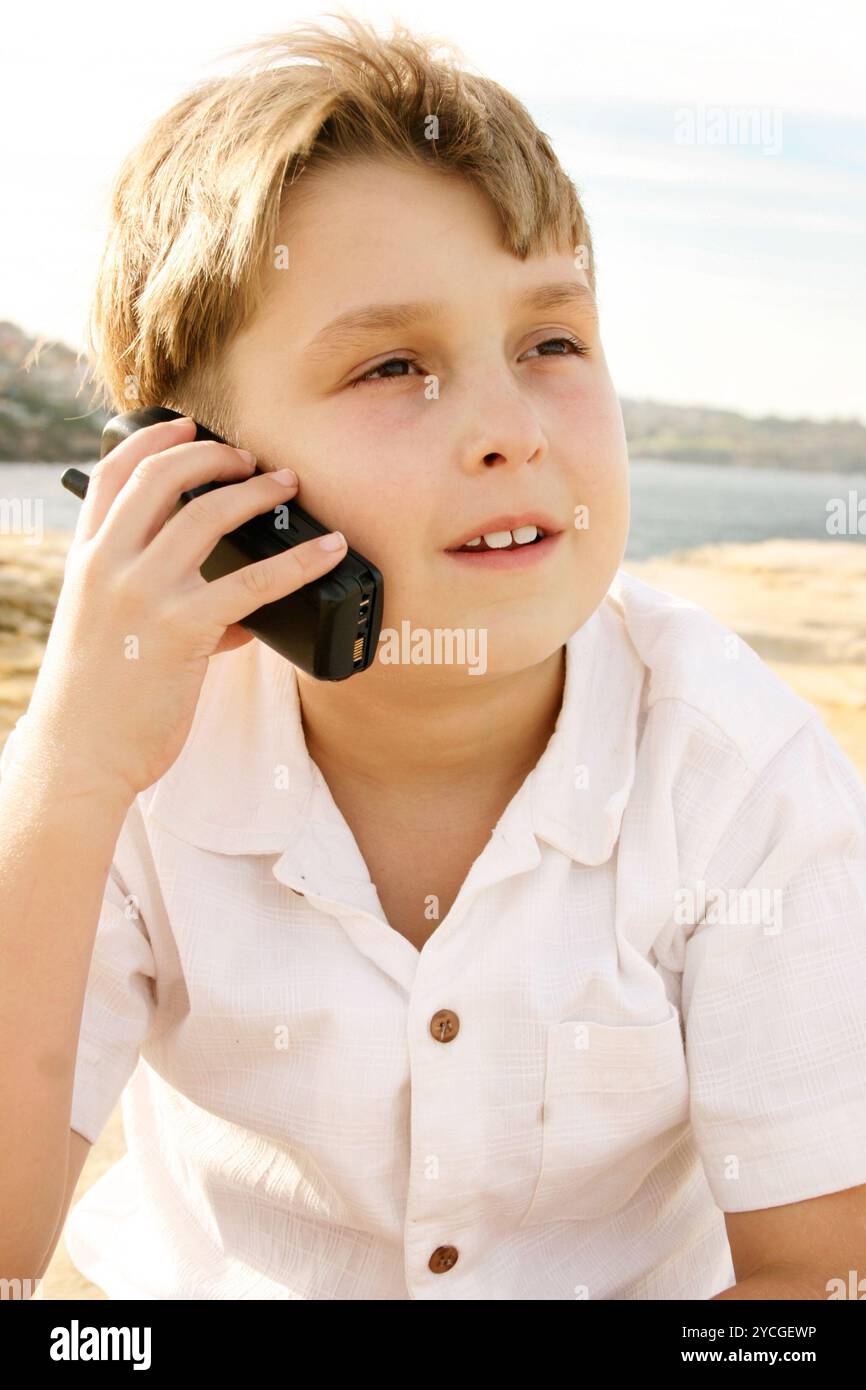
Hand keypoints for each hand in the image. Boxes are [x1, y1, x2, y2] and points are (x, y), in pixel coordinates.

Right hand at [20, 416, 346, 801]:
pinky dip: (300, 562)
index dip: (156, 438)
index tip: (189, 424)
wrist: (79, 755)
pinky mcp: (182, 629)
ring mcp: (144, 593)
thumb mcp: (109, 634)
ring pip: (209, 514)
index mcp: (87, 559)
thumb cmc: (96, 701)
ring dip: (258, 492)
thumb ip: (161, 606)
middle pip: (164, 477)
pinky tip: (328, 552)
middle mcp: (109, 565)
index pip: (115, 474)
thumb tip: (238, 616)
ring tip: (288, 488)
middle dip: (215, 455)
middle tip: (253, 460)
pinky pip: (253, 581)